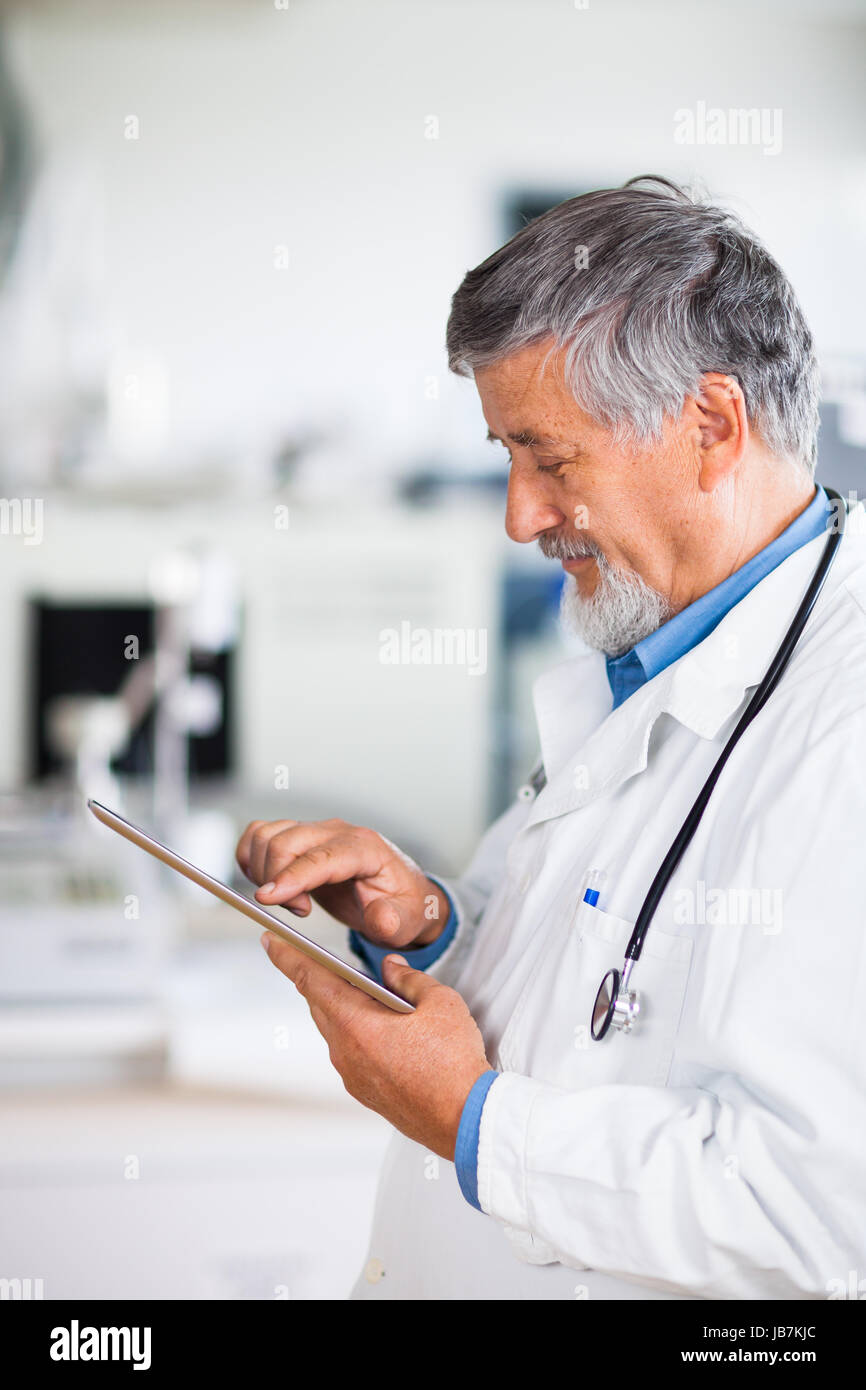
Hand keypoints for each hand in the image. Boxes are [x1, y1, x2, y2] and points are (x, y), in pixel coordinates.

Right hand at [236, 817, 449, 949]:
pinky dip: (251, 858)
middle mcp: (338, 833)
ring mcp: (316, 833)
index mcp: (365, 849)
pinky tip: (269, 885)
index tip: (267, 897)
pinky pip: (260, 835)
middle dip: (276, 881)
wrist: (400, 896)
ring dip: (263, 870)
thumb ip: (394, 920)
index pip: (322, 856)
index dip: (292, 875)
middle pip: (287, 841)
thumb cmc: (402, 906)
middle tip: (299, 911)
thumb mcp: (408, 921)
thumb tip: (380, 919)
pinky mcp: (299, 840)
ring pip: (267, 835)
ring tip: (291, 900)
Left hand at [260, 932, 491, 1159]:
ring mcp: (353, 1075)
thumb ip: (410, 979)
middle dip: (318, 978)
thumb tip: (392, 969)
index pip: (311, 980)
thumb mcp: (440, 1003)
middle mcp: (345, 1052)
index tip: (269, 941)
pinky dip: (357, 1031)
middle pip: (320, 1004)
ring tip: (363, 991)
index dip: (287, 957)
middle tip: (318, 958)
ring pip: (336, 1030)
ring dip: (342, 1007)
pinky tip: (380, 1026)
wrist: (465, 1120)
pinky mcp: (365, 1092)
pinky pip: (351, 1052)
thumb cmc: (453, 1063)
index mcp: (356, 1024)